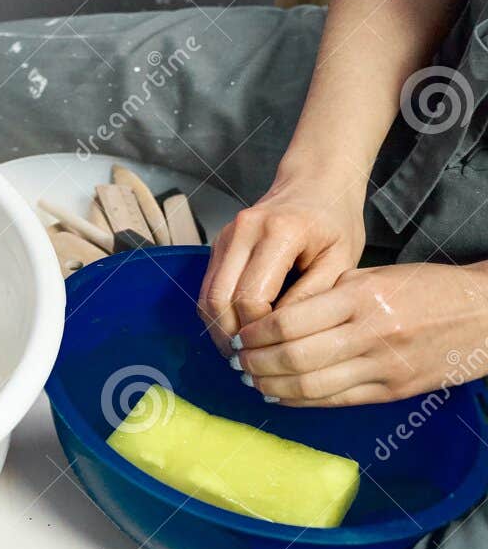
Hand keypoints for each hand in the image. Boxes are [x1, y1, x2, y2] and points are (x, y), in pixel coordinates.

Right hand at [197, 176, 366, 351]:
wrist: (315, 183)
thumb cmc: (335, 222)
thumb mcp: (341, 261)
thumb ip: (312, 297)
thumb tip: (281, 338)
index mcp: (278, 233)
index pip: (251, 297)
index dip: (258, 332)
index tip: (274, 352)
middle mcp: (242, 231)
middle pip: (218, 299)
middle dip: (231, 337)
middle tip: (249, 365)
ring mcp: (225, 236)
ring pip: (206, 296)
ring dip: (219, 329)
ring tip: (242, 354)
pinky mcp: (218, 244)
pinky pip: (209, 288)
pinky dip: (218, 314)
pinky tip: (237, 331)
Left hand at [234, 263, 487, 406]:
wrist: (483, 315)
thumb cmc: (423, 288)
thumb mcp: (372, 276)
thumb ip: (324, 294)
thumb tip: (272, 316)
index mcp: (360, 297)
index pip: (289, 322)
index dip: (254, 334)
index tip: (238, 335)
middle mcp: (370, 333)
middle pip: (293, 358)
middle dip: (255, 362)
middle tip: (236, 360)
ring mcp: (382, 366)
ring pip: (310, 386)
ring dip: (271, 385)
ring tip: (251, 378)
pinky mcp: (392, 391)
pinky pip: (335, 400)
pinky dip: (299, 400)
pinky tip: (279, 393)